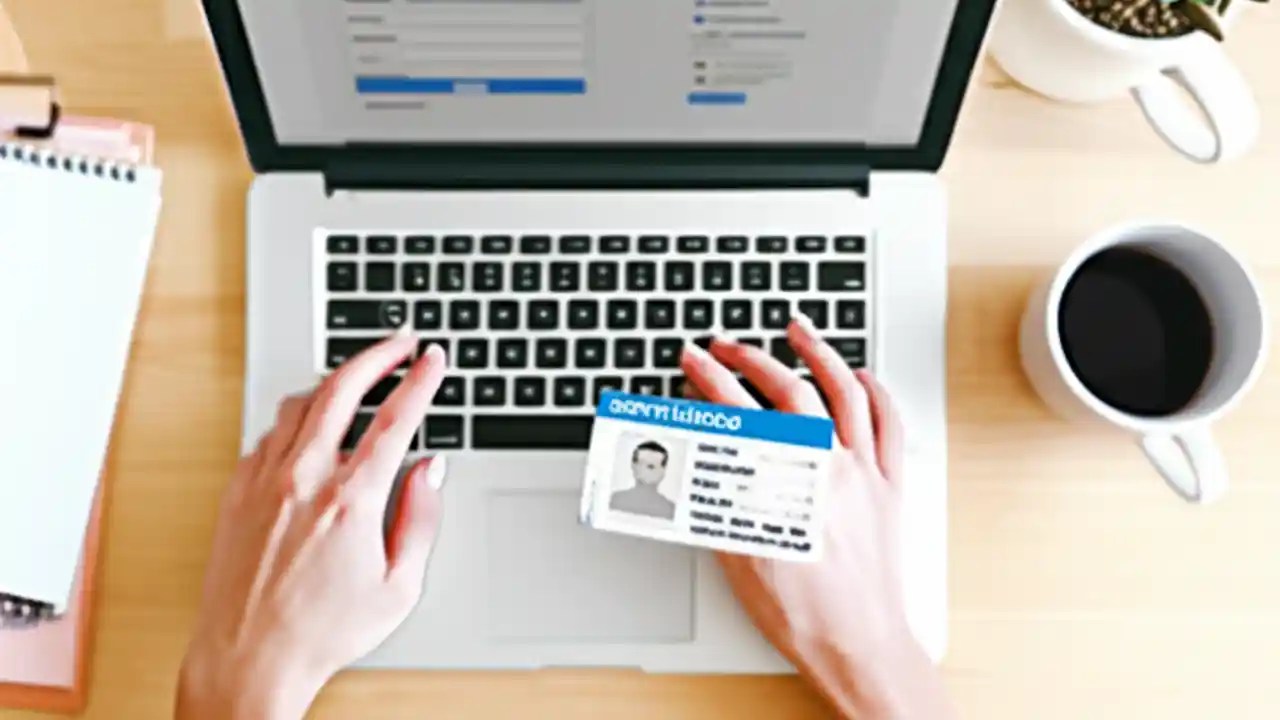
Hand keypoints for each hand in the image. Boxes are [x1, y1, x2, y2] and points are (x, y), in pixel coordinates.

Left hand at [177, 331, 448, 719]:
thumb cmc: (323, 633)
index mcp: (351, 501)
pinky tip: (309, 425)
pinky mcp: (237, 494)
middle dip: (375, 356)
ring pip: (300, 404)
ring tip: (356, 376)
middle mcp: (303, 481)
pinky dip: (295, 418)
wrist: (249, 661)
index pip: (394, 419)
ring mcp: (264, 483)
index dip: (420, 381)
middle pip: (340, 389)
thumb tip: (430, 470)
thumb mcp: (400, 587)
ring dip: (332, 380)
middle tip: (398, 343)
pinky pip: (268, 435)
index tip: (432, 360)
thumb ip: (421, 519)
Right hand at [681, 317, 954, 719]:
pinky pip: (890, 426)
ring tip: (797, 330)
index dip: (708, 378)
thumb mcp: (734, 551)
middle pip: (788, 391)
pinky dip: (876, 393)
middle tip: (724, 345)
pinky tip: (860, 377)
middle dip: (750, 358)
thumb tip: (693, 452)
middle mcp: (828, 466)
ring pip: (845, 393)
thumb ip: (714, 493)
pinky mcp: (890, 487)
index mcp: (785, 481)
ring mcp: (865, 473)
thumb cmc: (797, 610)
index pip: (738, 411)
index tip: (691, 361)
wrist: (855, 644)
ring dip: (820, 353)